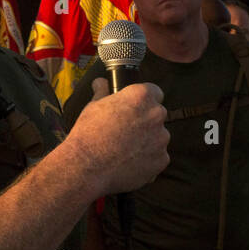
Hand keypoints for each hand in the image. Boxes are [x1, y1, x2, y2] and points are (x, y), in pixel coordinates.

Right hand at [68, 78, 169, 198]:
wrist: (86, 167)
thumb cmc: (88, 134)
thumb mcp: (92, 107)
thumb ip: (103, 92)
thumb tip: (100, 82)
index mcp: (141, 96)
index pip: (154, 92)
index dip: (144, 101)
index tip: (134, 109)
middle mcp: (156, 114)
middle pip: (157, 114)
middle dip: (145, 122)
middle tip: (125, 132)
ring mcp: (161, 138)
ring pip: (158, 137)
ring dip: (147, 141)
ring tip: (125, 150)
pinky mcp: (161, 159)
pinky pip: (158, 157)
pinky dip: (148, 160)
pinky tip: (129, 162)